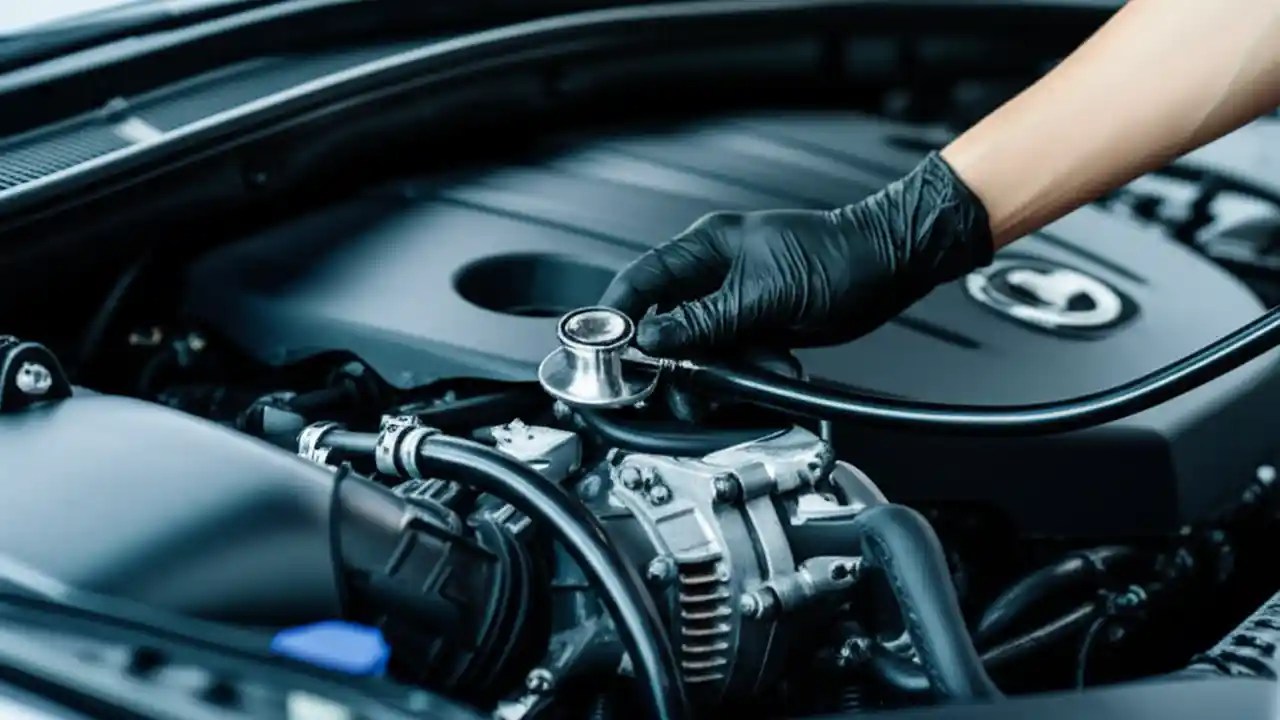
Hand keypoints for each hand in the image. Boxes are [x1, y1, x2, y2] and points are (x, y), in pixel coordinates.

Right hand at [599, 152, 995, 356]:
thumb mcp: (764, 293)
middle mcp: (714, 273)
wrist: (890, 266)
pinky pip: (737, 357)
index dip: (619, 315)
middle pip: (669, 325)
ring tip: (765, 367)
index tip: (608, 349)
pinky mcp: (757, 325)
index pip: (641, 280)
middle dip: (681, 360)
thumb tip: (655, 336)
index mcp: (706, 248)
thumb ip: (705, 319)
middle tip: (688, 386)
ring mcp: (736, 300)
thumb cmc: (837, 256)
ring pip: (704, 349)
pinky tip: (782, 365)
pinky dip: (755, 369)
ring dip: (729, 368)